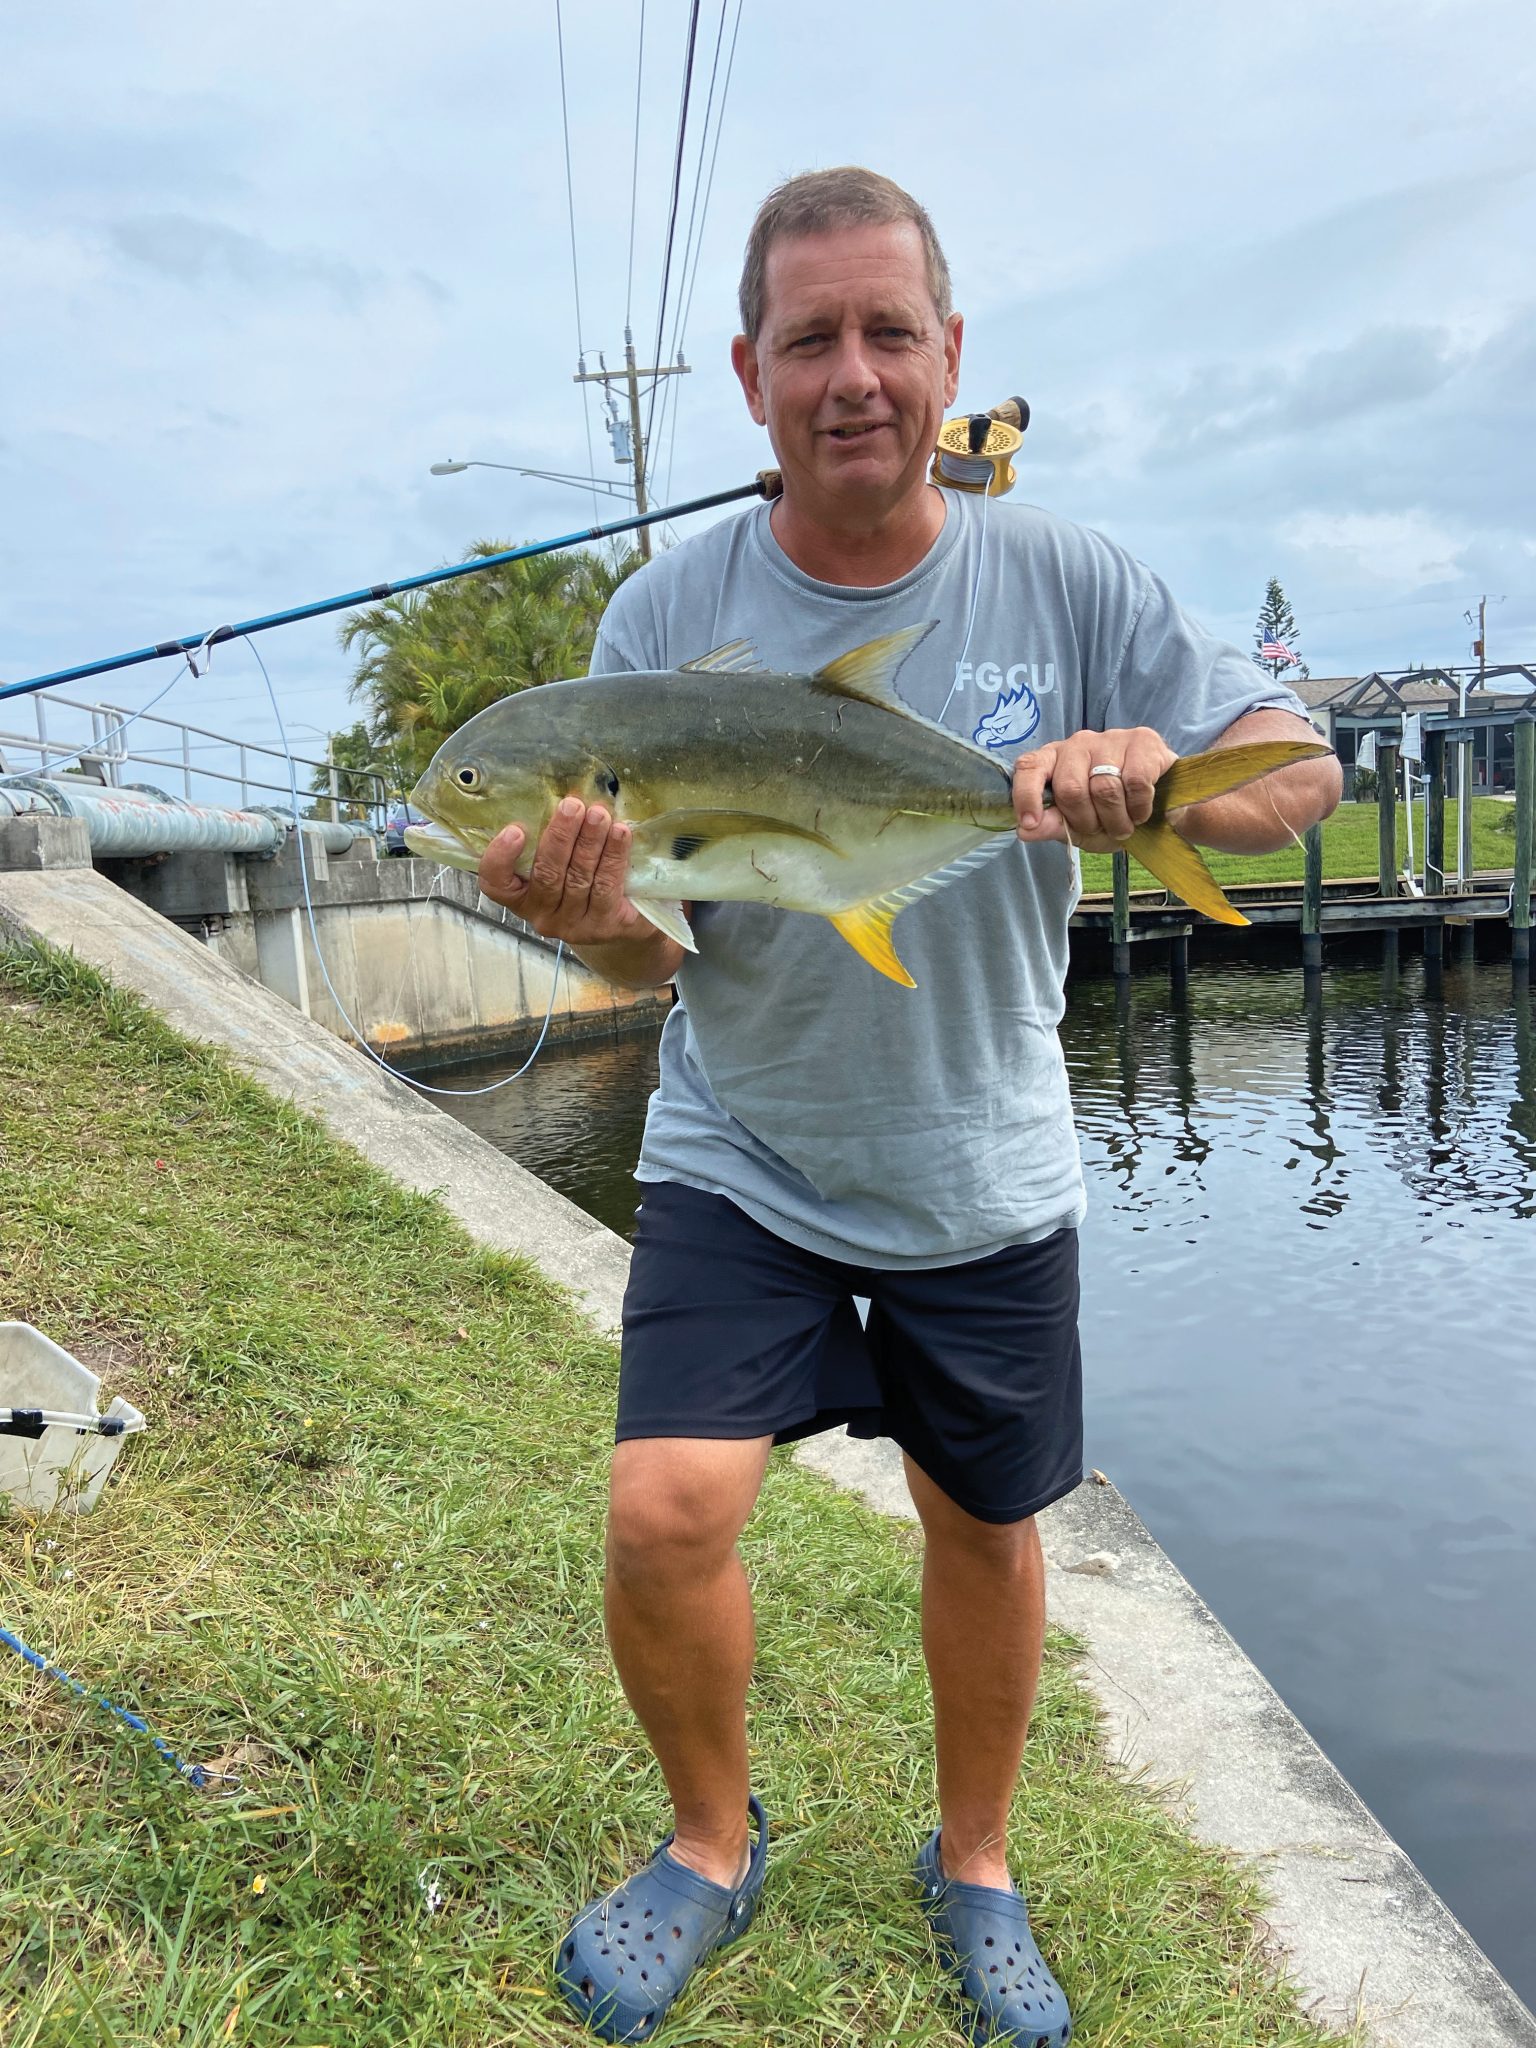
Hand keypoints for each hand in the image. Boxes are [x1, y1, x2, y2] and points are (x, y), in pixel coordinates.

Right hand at [476, 797, 664, 947]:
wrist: (622, 919)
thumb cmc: (582, 878)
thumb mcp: (560, 860)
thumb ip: (551, 837)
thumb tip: (557, 792)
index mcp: (520, 896)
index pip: (495, 884)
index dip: (500, 858)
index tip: (515, 829)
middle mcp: (542, 914)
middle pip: (547, 874)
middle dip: (561, 836)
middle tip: (572, 806)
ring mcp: (572, 924)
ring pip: (579, 878)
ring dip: (590, 842)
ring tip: (599, 814)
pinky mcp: (603, 926)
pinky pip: (606, 887)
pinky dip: (613, 856)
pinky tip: (620, 834)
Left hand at [1011, 727, 1177, 852]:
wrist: (1157, 803)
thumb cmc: (1109, 813)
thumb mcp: (1076, 827)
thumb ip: (1051, 825)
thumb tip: (1024, 830)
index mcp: (1053, 760)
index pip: (1029, 767)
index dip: (1026, 796)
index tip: (1030, 823)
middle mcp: (1077, 743)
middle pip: (1071, 788)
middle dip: (1086, 820)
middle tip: (1101, 828)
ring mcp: (1110, 738)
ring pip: (1104, 788)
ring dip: (1116, 820)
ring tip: (1123, 824)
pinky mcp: (1143, 740)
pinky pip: (1135, 782)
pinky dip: (1139, 808)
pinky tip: (1140, 810)